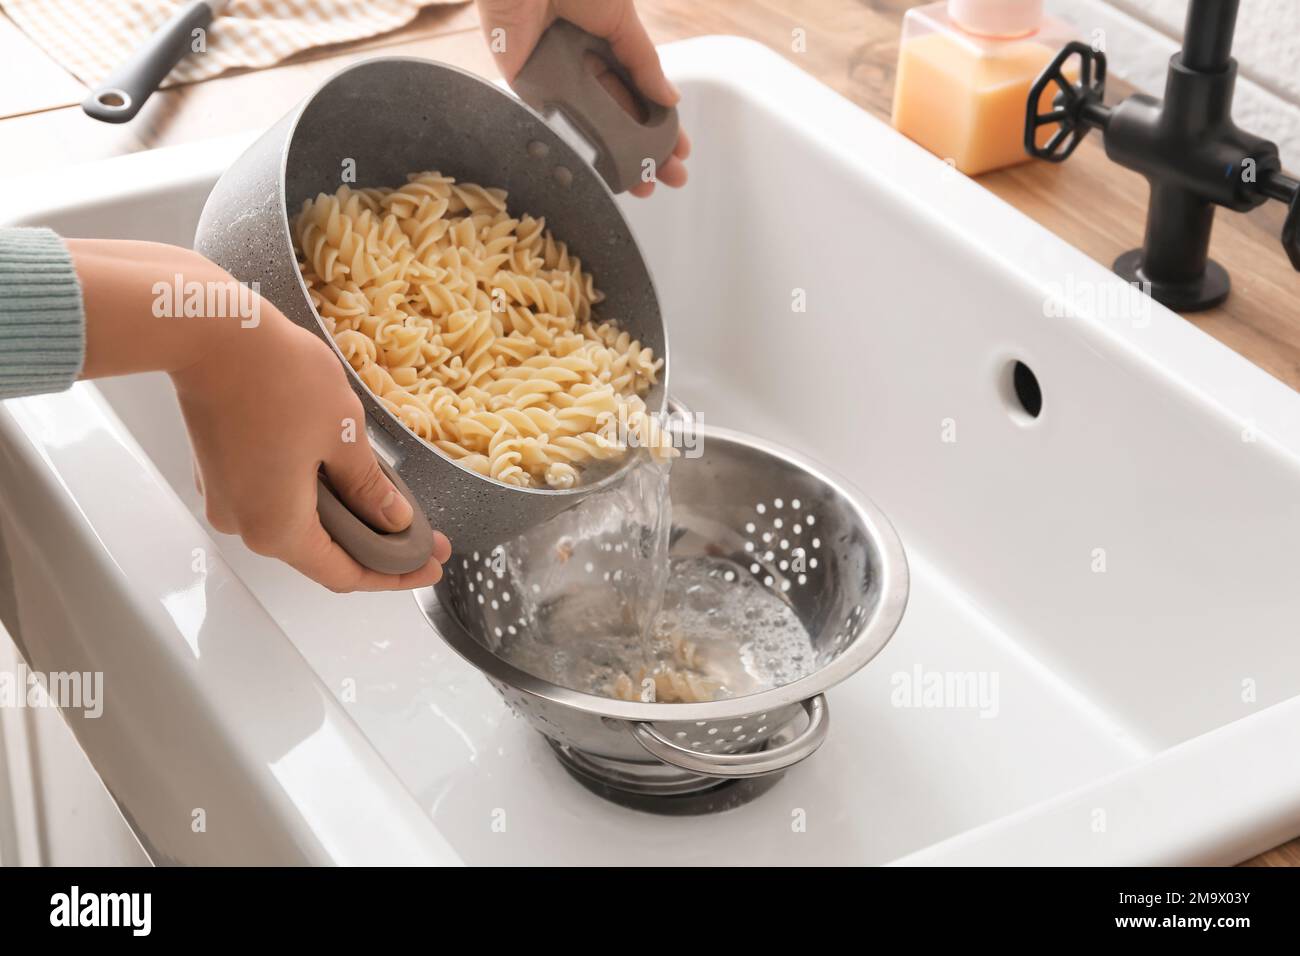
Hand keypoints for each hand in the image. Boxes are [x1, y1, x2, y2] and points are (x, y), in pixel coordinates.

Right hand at [69, 239, 450, 592]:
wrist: (207, 331)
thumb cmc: (277, 378)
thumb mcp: (346, 436)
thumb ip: (369, 487)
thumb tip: (391, 518)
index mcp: (277, 529)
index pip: (345, 575)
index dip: (393, 575)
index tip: (429, 567)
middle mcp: (244, 524)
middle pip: (321, 554)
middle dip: (376, 547)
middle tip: (423, 535)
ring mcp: (226, 497)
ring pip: (297, 524)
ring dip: (345, 518)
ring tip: (393, 502)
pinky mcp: (220, 470)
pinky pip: (275, 498)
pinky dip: (314, 496)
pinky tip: (347, 475)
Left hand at [476, 0, 689, 196]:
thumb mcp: (621, 19)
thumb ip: (643, 61)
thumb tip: (670, 98)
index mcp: (606, 49)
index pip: (637, 97)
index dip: (659, 125)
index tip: (679, 149)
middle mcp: (582, 68)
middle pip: (617, 120)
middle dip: (644, 150)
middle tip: (670, 176)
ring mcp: (556, 81)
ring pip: (590, 128)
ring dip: (616, 159)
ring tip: (643, 185)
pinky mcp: (527, 87)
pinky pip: (555, 121)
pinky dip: (578, 145)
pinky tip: (602, 169)